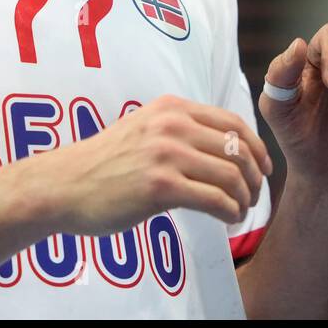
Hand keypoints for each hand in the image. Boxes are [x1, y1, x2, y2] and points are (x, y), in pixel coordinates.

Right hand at [42, 94, 271, 235]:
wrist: (63, 185)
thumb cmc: (103, 163)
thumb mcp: (143, 128)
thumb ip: (178, 130)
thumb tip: (222, 147)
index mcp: (172, 108)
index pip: (233, 122)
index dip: (257, 146)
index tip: (264, 168)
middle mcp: (173, 125)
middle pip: (238, 149)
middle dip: (255, 177)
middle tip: (254, 197)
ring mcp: (167, 154)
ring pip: (232, 175)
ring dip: (245, 198)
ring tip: (241, 212)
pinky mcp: (161, 186)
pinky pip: (215, 200)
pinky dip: (231, 212)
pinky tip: (228, 220)